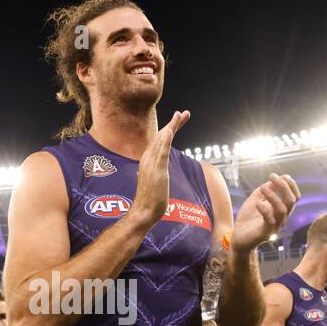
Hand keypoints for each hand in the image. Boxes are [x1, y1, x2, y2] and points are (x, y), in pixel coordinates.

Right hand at [129, 111, 189, 228]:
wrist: (142, 213)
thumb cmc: (149, 201)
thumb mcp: (154, 182)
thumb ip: (156, 174)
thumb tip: (158, 173)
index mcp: (148, 161)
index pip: (159, 141)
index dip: (169, 129)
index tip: (178, 120)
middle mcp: (148, 159)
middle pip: (161, 137)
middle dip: (173, 123)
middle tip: (184, 113)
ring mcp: (152, 164)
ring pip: (162, 141)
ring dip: (171, 126)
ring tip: (180, 115)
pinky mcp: (157, 171)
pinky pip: (162, 152)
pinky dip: (165, 140)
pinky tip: (170, 130)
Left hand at [233, 174, 300, 250]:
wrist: (238, 237)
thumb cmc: (248, 218)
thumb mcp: (256, 199)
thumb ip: (266, 190)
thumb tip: (276, 178)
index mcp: (282, 210)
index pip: (295, 197)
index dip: (291, 185)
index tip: (280, 175)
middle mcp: (282, 218)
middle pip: (291, 201)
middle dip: (283, 186)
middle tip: (272, 176)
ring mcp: (275, 226)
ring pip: (282, 210)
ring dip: (274, 196)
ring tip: (263, 188)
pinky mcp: (265, 233)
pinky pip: (270, 221)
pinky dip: (265, 210)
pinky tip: (258, 203)